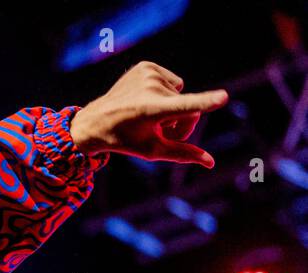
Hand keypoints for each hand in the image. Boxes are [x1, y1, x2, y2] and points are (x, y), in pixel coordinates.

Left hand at [70, 61, 227, 167]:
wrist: (93, 123)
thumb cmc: (124, 140)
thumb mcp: (152, 150)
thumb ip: (183, 154)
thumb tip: (211, 163)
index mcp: (151, 110)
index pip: (184, 106)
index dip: (205, 103)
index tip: (223, 97)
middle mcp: (150, 88)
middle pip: (188, 108)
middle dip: (180, 122)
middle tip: (159, 130)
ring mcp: (148, 74)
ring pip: (180, 93)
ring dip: (171, 107)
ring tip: (149, 115)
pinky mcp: (146, 66)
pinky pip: (172, 81)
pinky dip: (164, 92)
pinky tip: (146, 100)